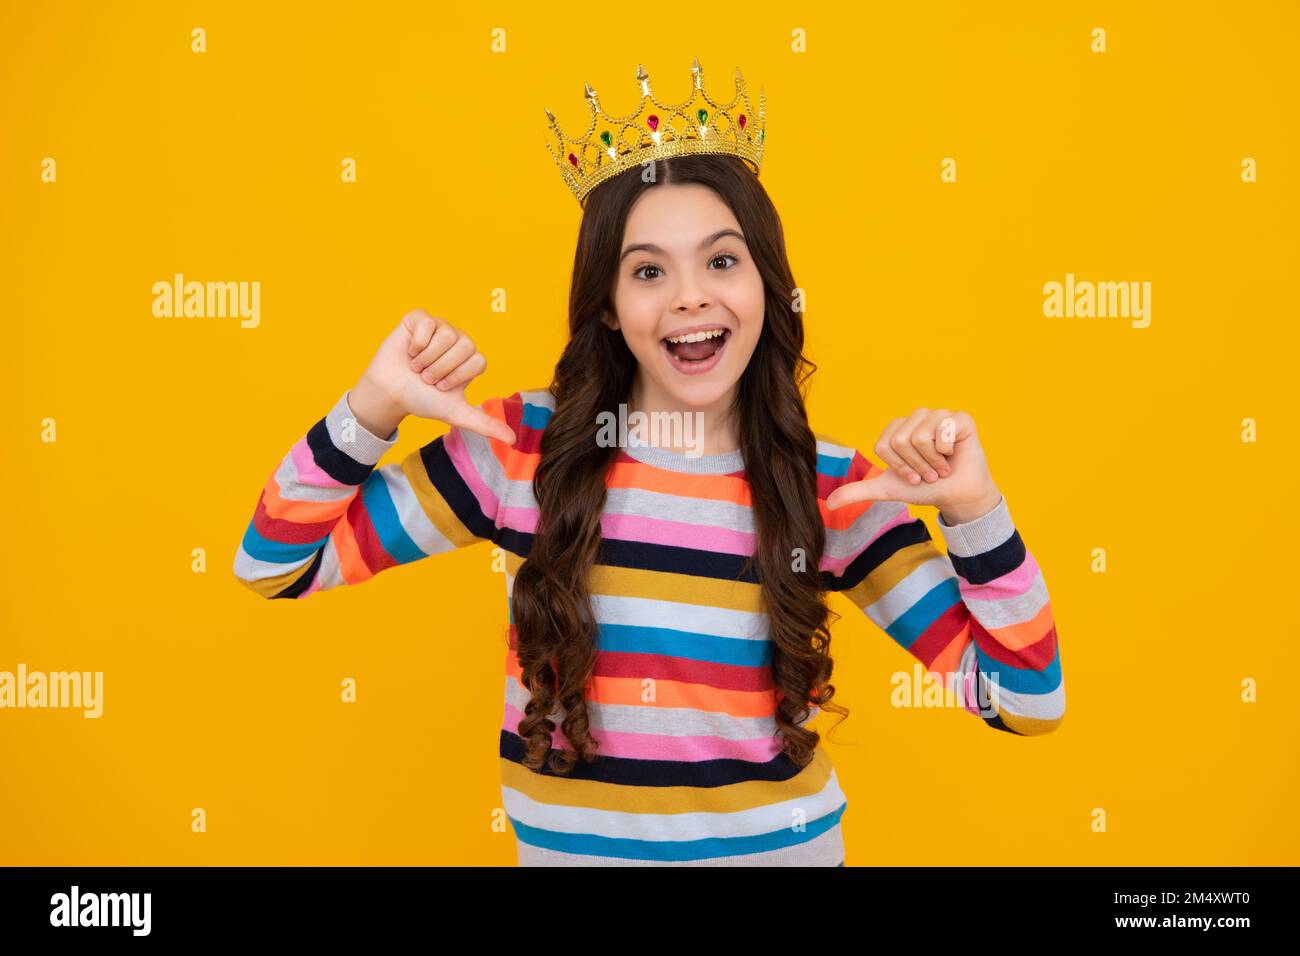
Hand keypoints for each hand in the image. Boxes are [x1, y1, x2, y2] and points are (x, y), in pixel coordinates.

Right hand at [352, 309, 515, 445]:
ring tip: (417, 366)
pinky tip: (409, 350)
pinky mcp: (420, 318)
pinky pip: (427, 323)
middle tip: (427, 377)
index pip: (479, 361)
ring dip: (427, 358)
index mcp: (471, 359)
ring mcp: (440, 327)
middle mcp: (459, 340)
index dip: (457, 377)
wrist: (390, 392)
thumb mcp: (456, 413)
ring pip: (446, 335)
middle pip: (465, 345)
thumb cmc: (422, 399)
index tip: (442, 387)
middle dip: (441, 368)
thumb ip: (484, 424)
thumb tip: (513, 439)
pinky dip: (416, 343)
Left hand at [824, 407, 999, 521]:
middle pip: (901, 441)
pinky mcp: (960, 418)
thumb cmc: (925, 488)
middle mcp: (916, 417)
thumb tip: (829, 503)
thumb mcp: (888, 489)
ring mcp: (939, 415)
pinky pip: (944, 431)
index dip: (899, 467)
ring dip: (932, 462)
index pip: (884, 446)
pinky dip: (948, 451)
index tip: (912, 475)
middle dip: (916, 465)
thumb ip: (858, 491)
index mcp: (897, 429)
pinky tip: (954, 454)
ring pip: (920, 437)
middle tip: (929, 472)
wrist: (957, 495)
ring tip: (941, 465)